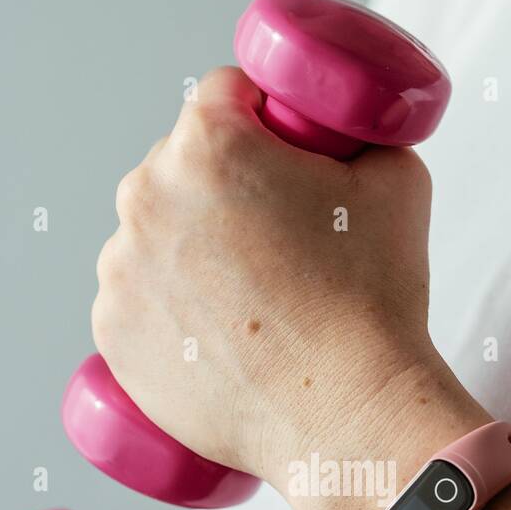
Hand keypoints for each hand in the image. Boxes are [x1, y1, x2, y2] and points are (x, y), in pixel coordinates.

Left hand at [91, 68, 465, 509]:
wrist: (347, 413)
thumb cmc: (371, 302)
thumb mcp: (397, 178)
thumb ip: (362, 135)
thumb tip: (345, 134)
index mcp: (207, 144)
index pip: (226, 96)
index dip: (264, 120)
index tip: (283, 157)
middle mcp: (145, 198)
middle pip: (180, 166)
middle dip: (222, 189)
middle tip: (279, 241)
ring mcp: (121, 271)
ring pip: (153, 236)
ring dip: (187, 250)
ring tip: (251, 299)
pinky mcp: (113, 334)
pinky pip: (135, 300)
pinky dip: (166, 310)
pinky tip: (217, 334)